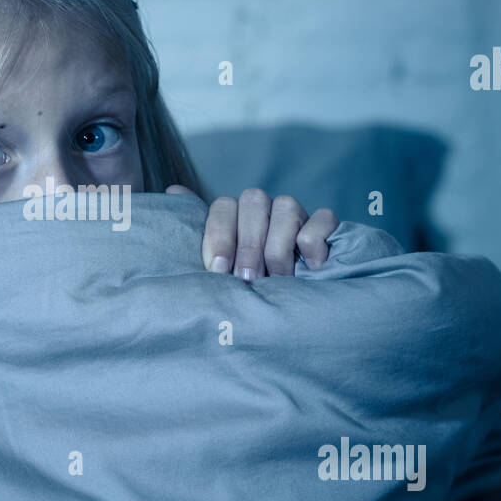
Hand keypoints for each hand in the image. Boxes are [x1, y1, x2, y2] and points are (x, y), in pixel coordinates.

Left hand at [166, 185, 338, 279]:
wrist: (288, 308)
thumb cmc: (243, 289)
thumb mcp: (214, 269)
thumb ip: (194, 233)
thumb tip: (173, 192)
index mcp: (233, 216)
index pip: (223, 206)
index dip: (219, 236)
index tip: (217, 270)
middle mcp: (263, 209)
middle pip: (254, 201)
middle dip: (248, 245)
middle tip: (247, 280)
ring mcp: (295, 214)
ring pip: (287, 206)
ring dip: (279, 246)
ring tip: (278, 280)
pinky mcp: (327, 225)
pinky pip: (323, 217)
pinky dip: (314, 240)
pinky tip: (311, 266)